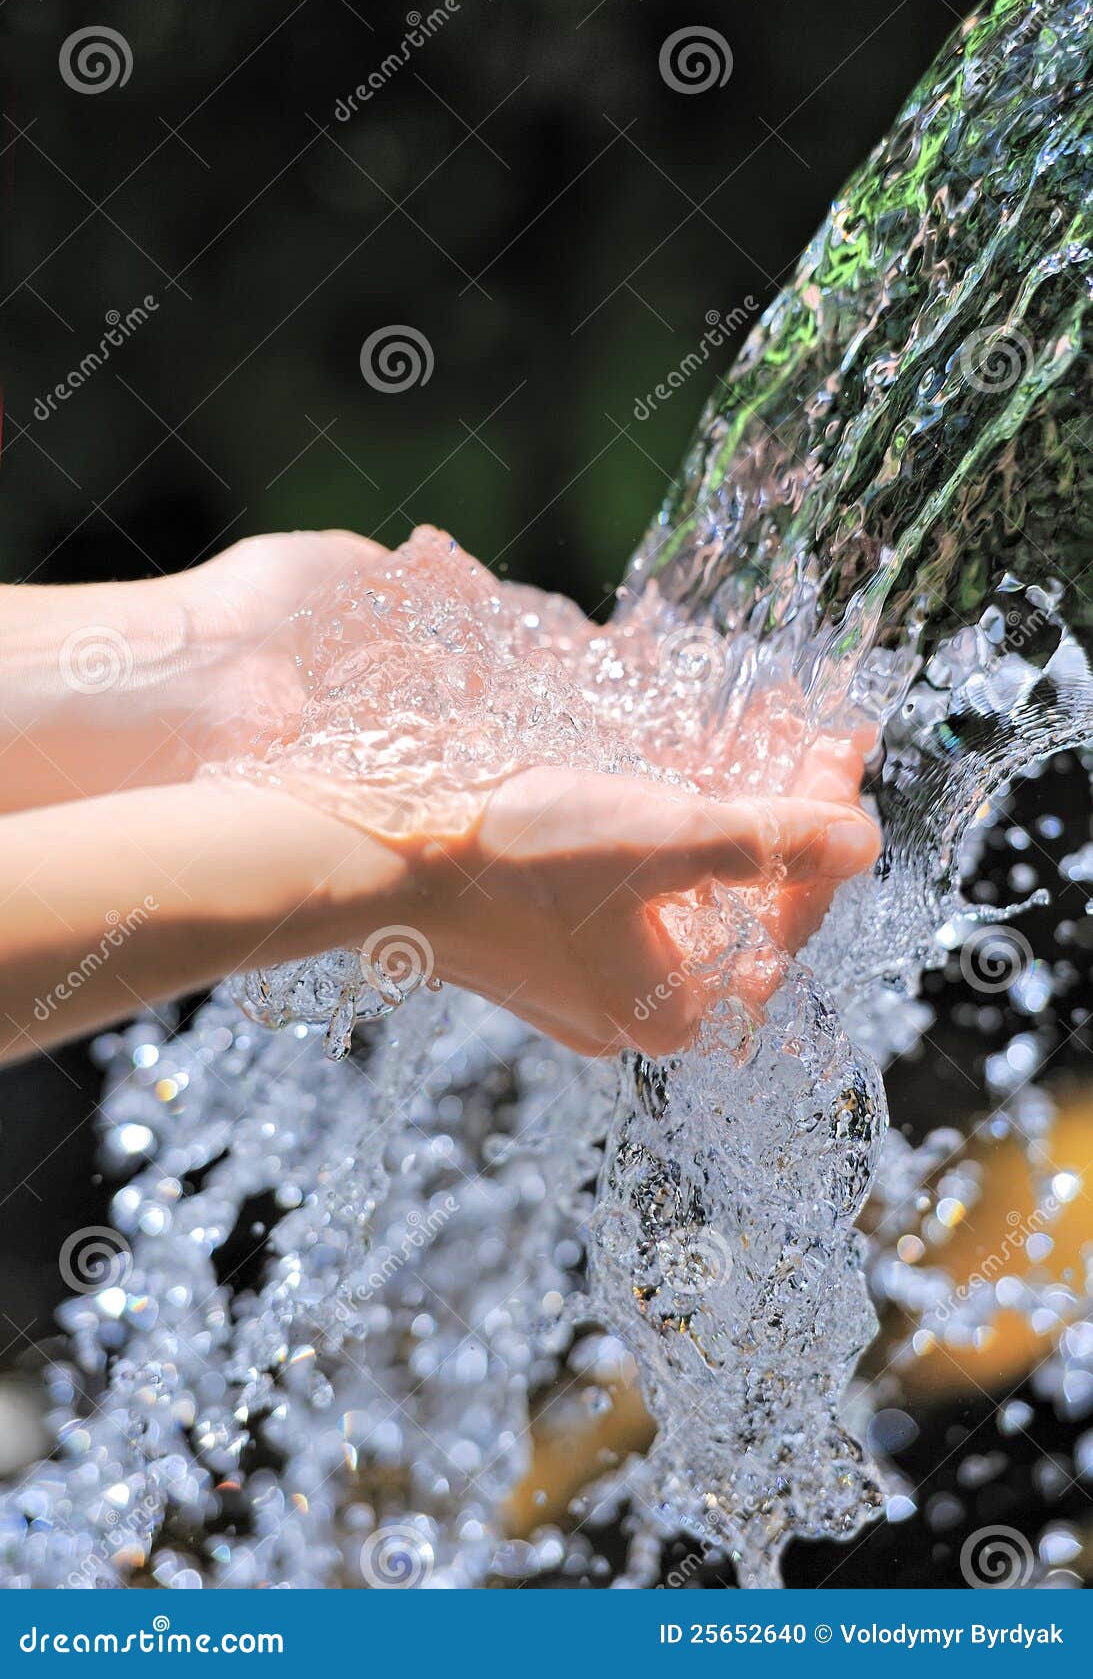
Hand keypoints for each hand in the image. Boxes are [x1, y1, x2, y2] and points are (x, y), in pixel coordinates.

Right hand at [321, 762, 880, 1058]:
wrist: (374, 858)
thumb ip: (769, 840)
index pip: (786, 922)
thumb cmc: (514, 858)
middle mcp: (628, 1012)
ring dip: (725, 820)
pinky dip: (663, 833)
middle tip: (809, 740)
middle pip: (740, 908)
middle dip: (781, 821)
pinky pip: (629, 889)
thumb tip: (863, 842)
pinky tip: (670, 776)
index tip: (838, 754)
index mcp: (673, 1013)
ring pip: (683, 896)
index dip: (824, 834)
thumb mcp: (661, 835)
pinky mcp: (533, 942)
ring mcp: (577, 980)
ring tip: (755, 742)